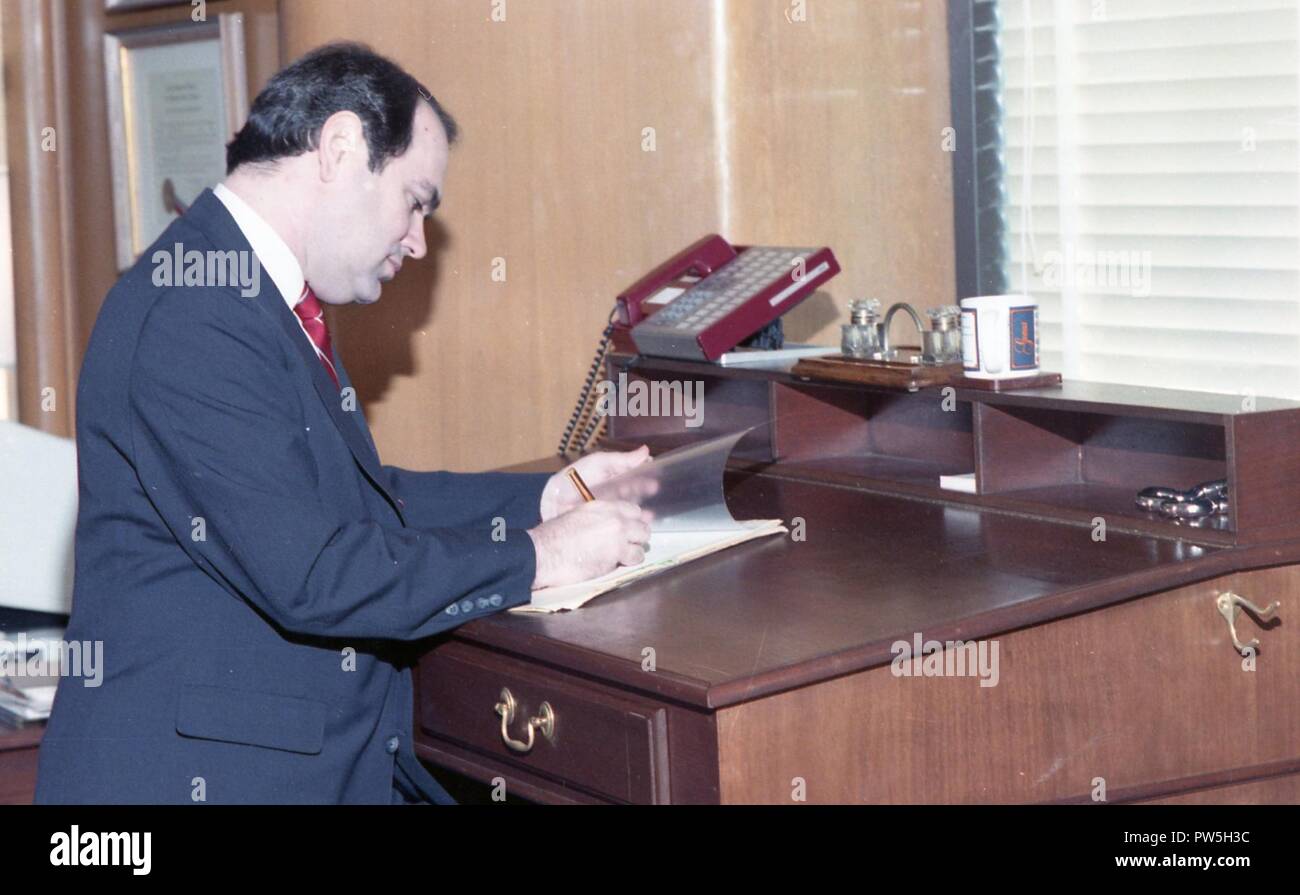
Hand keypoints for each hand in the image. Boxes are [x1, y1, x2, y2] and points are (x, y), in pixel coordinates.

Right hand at [527, 500, 652, 588]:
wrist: (545, 553)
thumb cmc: (553, 537)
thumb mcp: (576, 516)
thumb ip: (596, 518)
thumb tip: (605, 525)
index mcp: (603, 506)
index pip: (634, 510)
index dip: (632, 522)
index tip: (628, 530)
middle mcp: (614, 518)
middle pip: (642, 526)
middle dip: (636, 537)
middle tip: (627, 546)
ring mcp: (618, 535)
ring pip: (642, 543)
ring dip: (634, 551)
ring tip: (622, 557)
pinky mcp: (617, 554)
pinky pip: (636, 558)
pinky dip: (629, 562)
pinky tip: (617, 564)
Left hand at [540, 445, 650, 521]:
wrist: (555, 499)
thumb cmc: (575, 477)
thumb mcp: (600, 464)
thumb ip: (622, 459)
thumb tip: (647, 452)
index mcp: (614, 479)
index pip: (634, 480)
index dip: (645, 481)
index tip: (657, 482)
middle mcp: (614, 496)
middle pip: (635, 496)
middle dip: (645, 496)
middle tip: (655, 497)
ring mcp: (609, 511)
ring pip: (630, 512)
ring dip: (640, 514)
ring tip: (648, 516)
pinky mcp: (604, 524)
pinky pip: (620, 525)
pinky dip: (629, 526)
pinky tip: (635, 527)